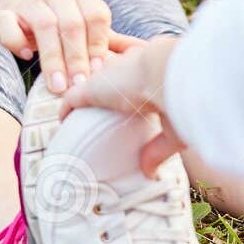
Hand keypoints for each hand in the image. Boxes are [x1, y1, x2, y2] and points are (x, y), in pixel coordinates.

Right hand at [0, 0, 140, 90]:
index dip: (98, 45)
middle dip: (76, 57)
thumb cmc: (65, 25)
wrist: (24, 9)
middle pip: (70, 22)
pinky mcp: (5, 12)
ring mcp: (30, 1)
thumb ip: (112, 43)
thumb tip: (144, 52)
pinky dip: (17, 41)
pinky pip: (7, 23)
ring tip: (57, 85)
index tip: (99, 73)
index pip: (96, 15)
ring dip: (52, 57)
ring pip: (43, 23)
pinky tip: (27, 56)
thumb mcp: (89, 32)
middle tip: (79, 86)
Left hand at [62, 34, 183, 174]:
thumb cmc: (181, 99)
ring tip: (79, 119)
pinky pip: (72, 99)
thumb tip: (151, 173)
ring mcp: (107, 78)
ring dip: (84, 101)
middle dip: (103, 92)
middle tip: (99, 114)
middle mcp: (126, 70)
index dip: (128, 88)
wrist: (169, 77)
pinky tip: (62, 120)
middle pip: (109, 79)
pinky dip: (66, 110)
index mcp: (150, 73)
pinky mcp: (90, 89)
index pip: (134, 76)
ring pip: (89, 86)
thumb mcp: (174, 128)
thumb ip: (159, 149)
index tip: (126, 104)